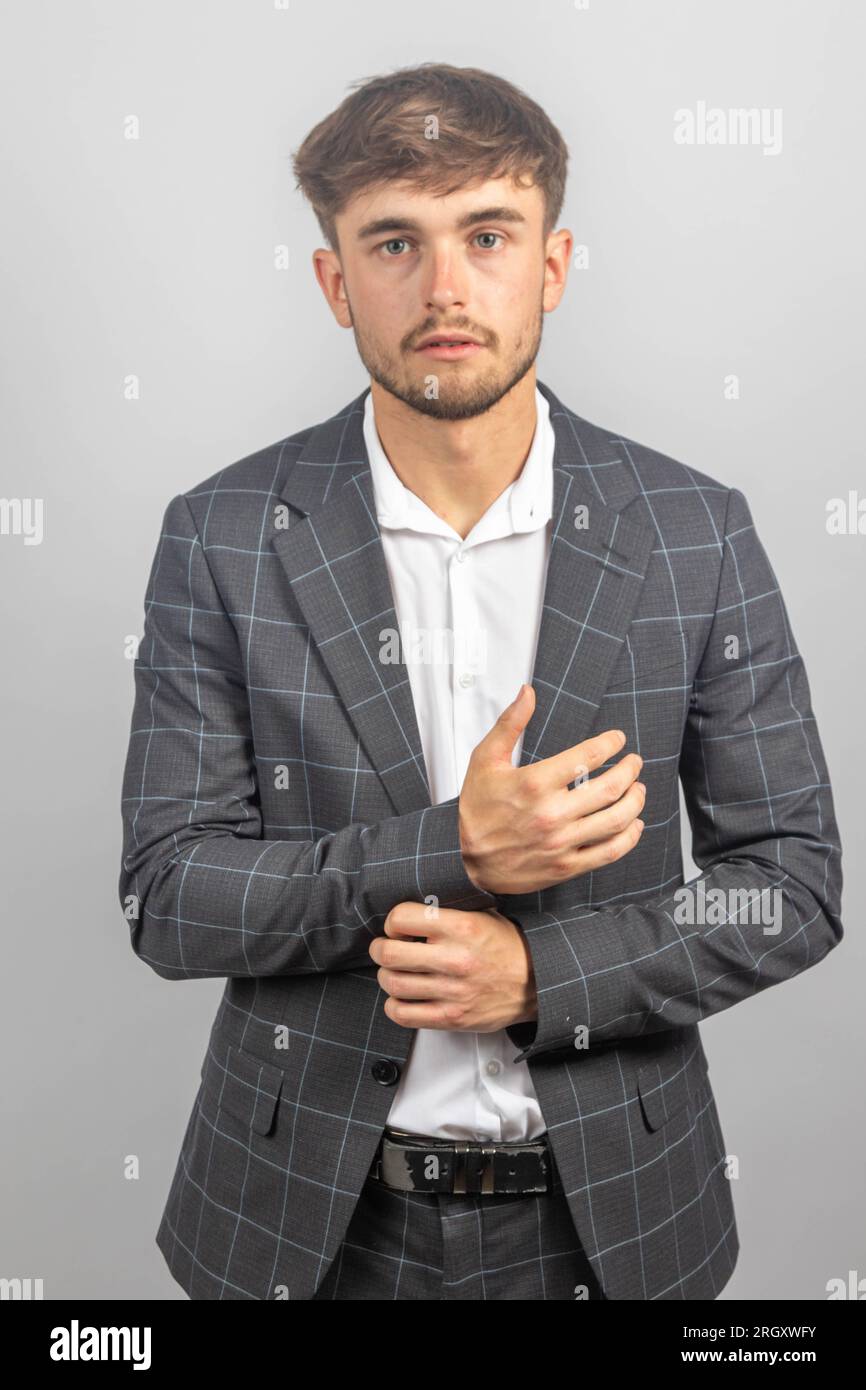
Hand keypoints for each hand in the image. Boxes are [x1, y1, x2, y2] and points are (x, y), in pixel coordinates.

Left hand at [368, 903, 536, 1033]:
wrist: (537, 983)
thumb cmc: (506, 947)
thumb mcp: (482, 916)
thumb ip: (446, 913)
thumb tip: (409, 911)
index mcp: (462, 927)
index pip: (402, 918)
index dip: (392, 921)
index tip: (397, 927)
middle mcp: (455, 959)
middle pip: (390, 953)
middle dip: (379, 949)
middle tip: (384, 948)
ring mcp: (453, 992)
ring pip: (393, 984)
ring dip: (386, 976)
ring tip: (394, 971)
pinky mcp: (452, 1018)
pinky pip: (404, 1014)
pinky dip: (394, 1005)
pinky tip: (402, 996)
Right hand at [458, 684, 645, 895]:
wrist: (467, 859)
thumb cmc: (478, 809)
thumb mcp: (485, 760)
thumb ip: (509, 724)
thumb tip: (527, 692)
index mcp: (535, 783)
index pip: (588, 756)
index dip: (610, 744)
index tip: (617, 739)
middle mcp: (552, 813)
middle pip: (610, 787)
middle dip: (630, 770)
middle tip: (635, 762)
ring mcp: (562, 842)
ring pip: (616, 819)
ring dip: (635, 800)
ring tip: (638, 789)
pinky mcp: (567, 866)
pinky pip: (609, 851)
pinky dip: (630, 837)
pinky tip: (634, 824)